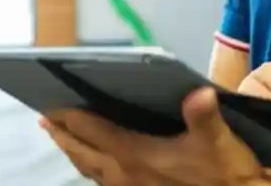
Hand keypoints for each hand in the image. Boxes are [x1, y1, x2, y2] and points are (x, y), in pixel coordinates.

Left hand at [41, 87, 270, 185]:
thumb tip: (201, 93)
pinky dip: (91, 169)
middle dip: (63, 135)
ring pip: (90, 170)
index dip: (71, 117)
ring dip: (74, 153)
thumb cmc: (225, 173)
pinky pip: (103, 183)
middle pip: (82, 152)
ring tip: (62, 139)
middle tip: (45, 120)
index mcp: (135, 156)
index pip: (92, 131)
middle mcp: (123, 176)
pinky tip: (96, 166)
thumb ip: (205, 116)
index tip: (50, 105)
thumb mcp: (218, 142)